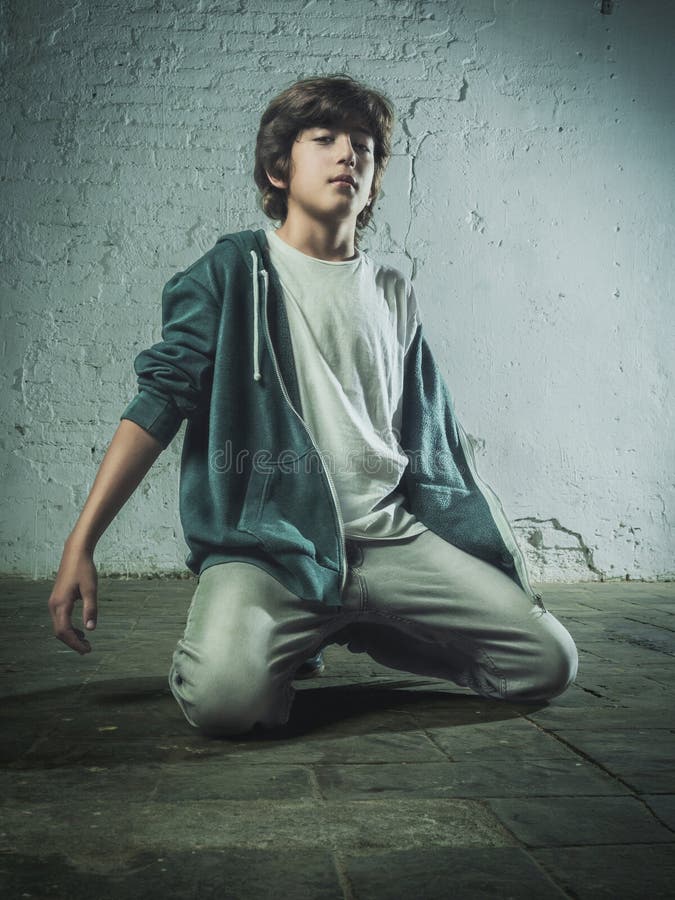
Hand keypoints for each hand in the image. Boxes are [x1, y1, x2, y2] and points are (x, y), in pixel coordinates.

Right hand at [48, 540, 97, 654]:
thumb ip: (91, 609)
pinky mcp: (57, 599)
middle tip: (88, 650)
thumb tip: (91, 629)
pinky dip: (69, 628)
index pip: (64, 631)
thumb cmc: (84, 569)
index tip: (87, 650)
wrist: (75, 553)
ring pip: (59, 626)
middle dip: (72, 642)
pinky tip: (81, 630)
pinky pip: (60, 619)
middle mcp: (53, 605)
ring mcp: (54, 602)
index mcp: (61, 604)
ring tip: (85, 643)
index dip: (75, 643)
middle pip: (59, 631)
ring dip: (70, 636)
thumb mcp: (91, 590)